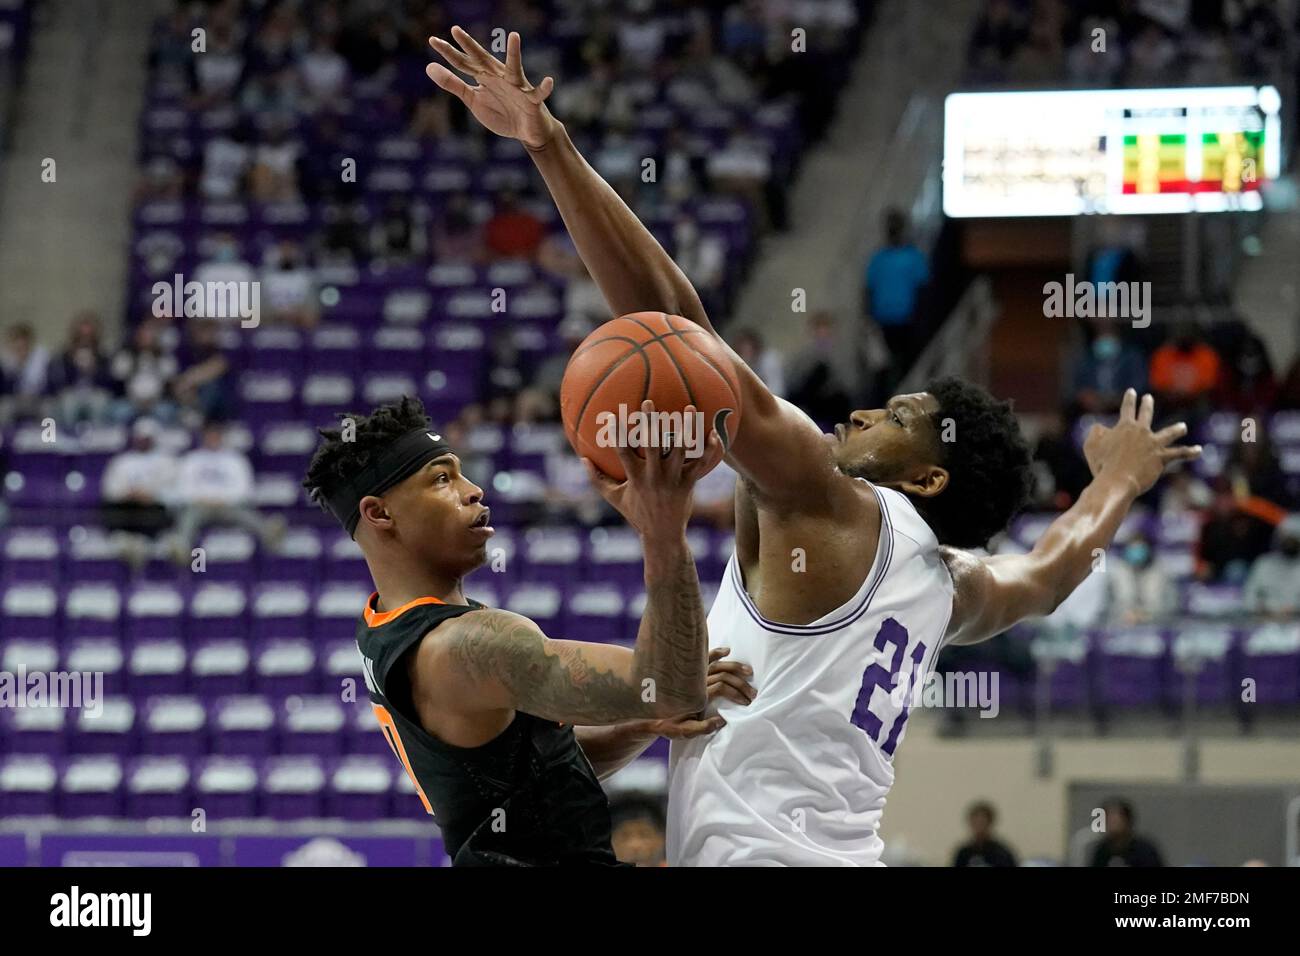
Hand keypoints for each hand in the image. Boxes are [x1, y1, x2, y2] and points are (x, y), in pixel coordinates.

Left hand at [426, 27, 558, 149]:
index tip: (432, 40)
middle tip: (455, 31)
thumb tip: (429, 67)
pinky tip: (549, 81)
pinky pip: (538, 94)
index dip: (449, 53)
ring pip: (515, 69)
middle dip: (470, 46)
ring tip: (514, 36)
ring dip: (515, 54)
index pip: (464, 63)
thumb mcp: (473, 99)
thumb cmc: (501, 112)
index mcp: (485, 77)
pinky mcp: (532, 101)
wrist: (527, 131)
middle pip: (483, 60)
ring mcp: (517, 87)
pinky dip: (544, 88)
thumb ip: (453, 84)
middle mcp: (500, 77)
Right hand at [582, 401, 725, 540]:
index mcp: (635, 477)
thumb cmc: (636, 513)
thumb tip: (582, 459)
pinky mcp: (688, 484)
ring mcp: (673, 480)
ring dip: (686, 428)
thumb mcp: (614, 498)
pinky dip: (709, 449)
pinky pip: (701, 464)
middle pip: (653, 445)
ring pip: (681, 450)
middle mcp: (654, 476)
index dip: (618, 433)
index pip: (623, 452)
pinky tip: (714, 433)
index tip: (615, 414)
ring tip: (691, 408)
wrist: (662, 535)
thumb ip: (597, 479)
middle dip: (651, 423)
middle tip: (650, 402)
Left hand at [624, 648, 754, 738]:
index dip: (737, 694)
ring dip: (735, 666)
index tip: (748, 702)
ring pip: (717, 663)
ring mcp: (690, 671)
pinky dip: (716, 651)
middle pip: (724, 675)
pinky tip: (728, 650)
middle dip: (741, 684)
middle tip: (754, 693)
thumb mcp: (680, 731)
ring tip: (749, 671)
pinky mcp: (686, 665)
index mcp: (694, 694)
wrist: (643, 705)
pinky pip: (703, 655)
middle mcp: (694, 679)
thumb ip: (701, 728)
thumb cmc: (664, 720)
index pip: (723, 688)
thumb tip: (722, 721)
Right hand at [1082, 389, 1200, 495]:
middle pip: (1146, 414)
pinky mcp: (1162, 457)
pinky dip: (1189, 452)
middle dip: (1147, 405)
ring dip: (1176, 429)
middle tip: (1148, 398)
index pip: (1127, 408)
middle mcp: (1142, 431)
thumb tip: (1102, 427)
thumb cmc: (1102, 464)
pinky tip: (1199, 450)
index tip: (1131, 392)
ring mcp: (1154, 443)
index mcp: (1125, 426)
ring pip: (1169, 433)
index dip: (1129, 399)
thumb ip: (1095, 432)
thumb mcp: (1091, 445)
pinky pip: (1179, 453)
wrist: (1118, 479)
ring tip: (1182, 427)